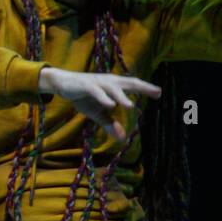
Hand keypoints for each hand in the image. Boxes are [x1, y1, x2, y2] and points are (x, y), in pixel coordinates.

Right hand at [38, 67, 160, 141]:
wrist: (62, 83)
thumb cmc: (83, 96)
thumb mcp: (98, 112)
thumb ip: (110, 123)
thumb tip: (122, 139)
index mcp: (114, 85)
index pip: (133, 85)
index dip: (146, 88)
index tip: (159, 93)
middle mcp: (109, 81)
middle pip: (129, 82)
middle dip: (142, 87)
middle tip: (156, 91)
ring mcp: (98, 83)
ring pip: (113, 88)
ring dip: (122, 96)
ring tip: (130, 105)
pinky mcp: (86, 86)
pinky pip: (96, 92)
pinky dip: (103, 98)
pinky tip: (110, 105)